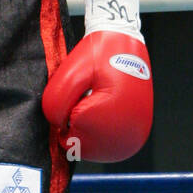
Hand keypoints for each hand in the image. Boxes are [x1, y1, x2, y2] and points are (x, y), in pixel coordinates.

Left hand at [42, 0, 151, 161]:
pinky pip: (106, 147)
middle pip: (81, 148)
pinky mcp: (137, 137)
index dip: (67, 113)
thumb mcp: (70, 72)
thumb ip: (56, 101)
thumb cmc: (98, 54)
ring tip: (97, 102)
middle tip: (88, 96)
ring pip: (92, 150)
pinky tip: (103, 111)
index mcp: (111, 121)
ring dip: (87, 131)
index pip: (69, 137)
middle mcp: (127, 138)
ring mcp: (134, 140)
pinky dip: (98, 134)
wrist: (125, 42)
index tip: (81, 92)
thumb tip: (57, 125)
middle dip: (76, 126)